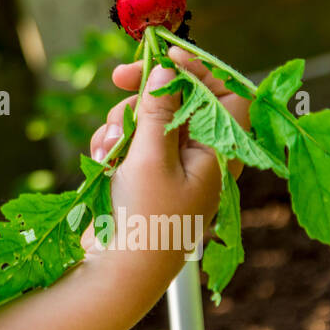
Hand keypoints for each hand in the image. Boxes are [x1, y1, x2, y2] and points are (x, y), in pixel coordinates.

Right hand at [82, 44, 251, 263]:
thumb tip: (168, 68)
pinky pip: (129, 143)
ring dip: (122, 123)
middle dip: (145, 93)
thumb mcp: (151, 158)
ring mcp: (169, 169)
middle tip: (118, 78)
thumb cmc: (146, 220)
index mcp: (218, 155)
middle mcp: (198, 159)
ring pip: (147, 120)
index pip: (226, 97)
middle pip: (178, 102)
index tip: (166, 55)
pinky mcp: (142, 177)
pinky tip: (103, 162)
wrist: (118, 274)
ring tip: (109, 148)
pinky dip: (112, 145)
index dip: (200, 70)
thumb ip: (159, 109)